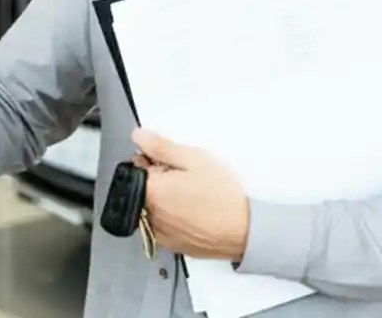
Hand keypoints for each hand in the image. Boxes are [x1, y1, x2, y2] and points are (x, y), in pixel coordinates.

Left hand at [131, 128, 249, 261]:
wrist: (246, 232)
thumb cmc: (223, 197)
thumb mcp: (194, 160)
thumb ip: (161, 147)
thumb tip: (139, 136)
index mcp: (150, 190)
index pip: (135, 168)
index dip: (152, 161)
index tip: (168, 162)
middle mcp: (148, 213)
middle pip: (142, 188)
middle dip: (157, 180)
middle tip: (185, 179)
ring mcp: (159, 232)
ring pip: (151, 207)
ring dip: (163, 199)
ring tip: (191, 197)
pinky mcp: (171, 244)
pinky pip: (162, 225)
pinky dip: (172, 217)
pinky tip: (192, 213)